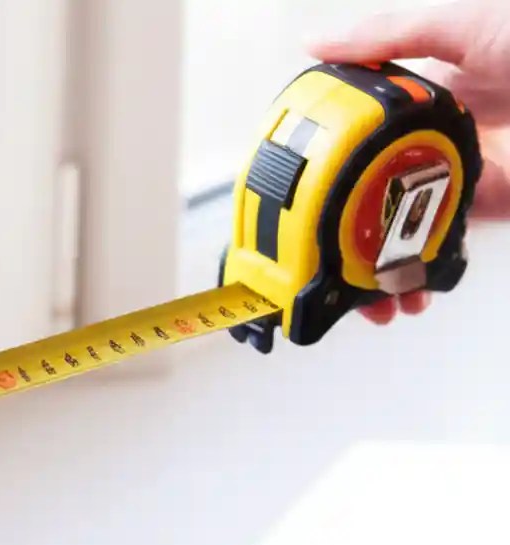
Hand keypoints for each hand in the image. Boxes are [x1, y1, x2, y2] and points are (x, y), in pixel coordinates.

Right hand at [307, 0, 509, 323]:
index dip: (321, 154)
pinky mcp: (490, 210)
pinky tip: (389, 281)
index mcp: (428, 90)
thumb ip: (391, 36)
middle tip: (303, 245)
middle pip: (368, 184)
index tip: (291, 181)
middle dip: (336, 218)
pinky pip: (440, 244)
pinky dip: (411, 268)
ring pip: (397, 222)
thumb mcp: (468, 24)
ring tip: (344, 280)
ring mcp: (462, 176)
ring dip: (367, 257)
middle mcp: (439, 136)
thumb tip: (316, 44)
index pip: (357, 125)